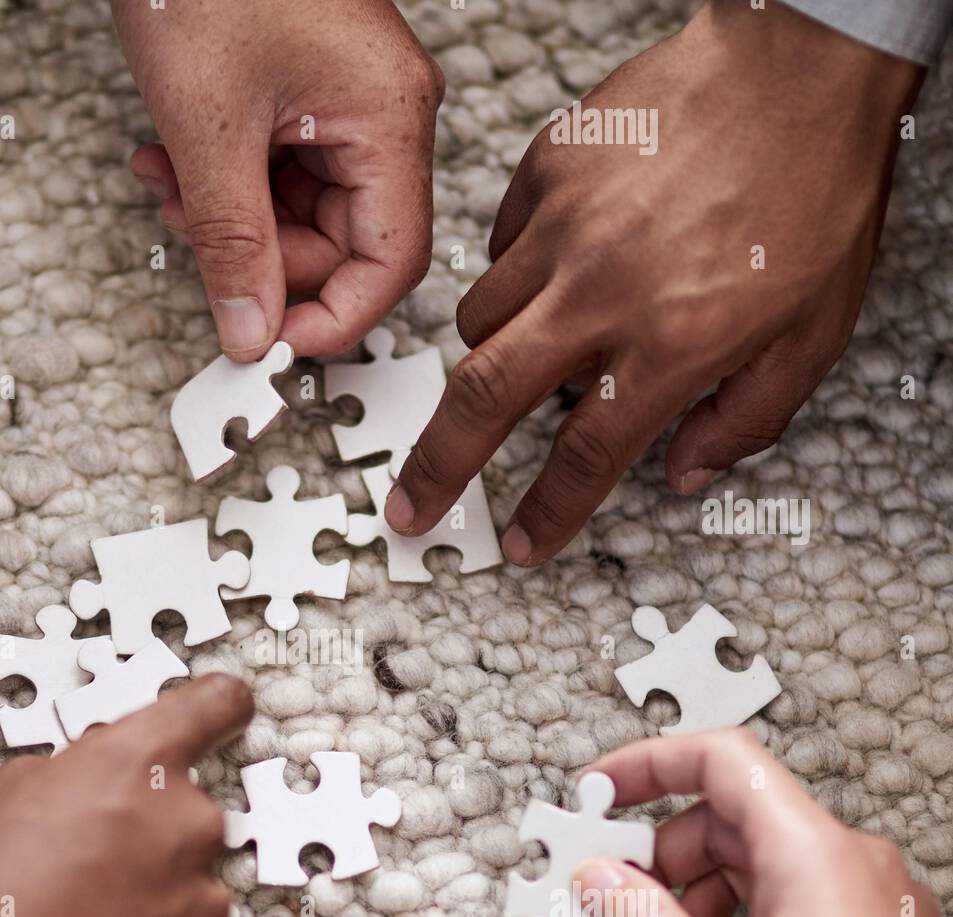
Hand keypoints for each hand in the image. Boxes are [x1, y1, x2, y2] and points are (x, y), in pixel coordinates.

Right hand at [0, 675, 253, 916]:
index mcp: (135, 765)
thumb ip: (51, 780)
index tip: (222, 712)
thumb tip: (70, 789)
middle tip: (75, 871)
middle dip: (141, 836)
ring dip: (144, 903)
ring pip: (184, 888)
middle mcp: (185, 827)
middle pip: (185, 814)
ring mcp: (201, 906)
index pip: (212, 706)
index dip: (215, 708)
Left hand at [112, 0, 442, 359]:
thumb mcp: (207, 126)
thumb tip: (250, 330)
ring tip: (169, 179)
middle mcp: (382, 113)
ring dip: (226, 218)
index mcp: (388, 116)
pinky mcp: (309, 96)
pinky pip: (276, 175)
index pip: (391, 262)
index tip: (270, 341)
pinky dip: (222, 181)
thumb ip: (233, 244)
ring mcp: (346, 104)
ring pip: (298, 215)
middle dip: (256, 254)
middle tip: (194, 233)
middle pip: (340, 243)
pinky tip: (174, 159)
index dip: (330, 316)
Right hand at [389, 0, 923, 563]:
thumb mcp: (814, 333)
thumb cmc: (817, 189)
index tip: (521, 542)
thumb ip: (747, 417)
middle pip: (487, 399)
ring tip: (519, 360)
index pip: (585, 457)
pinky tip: (552, 273)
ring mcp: (565, 228)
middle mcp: (602, 292)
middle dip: (439, 466)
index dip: (547, 514)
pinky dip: (513, 278)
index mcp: (670, 344)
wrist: (803, 64)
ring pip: (479, 322)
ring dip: (485, 360)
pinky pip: (499, 247)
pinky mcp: (549, 171)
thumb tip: (685, 471)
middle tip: (411, 505)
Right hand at [574, 730, 952, 916]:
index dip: (649, 765)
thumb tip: (595, 878)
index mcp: (810, 850)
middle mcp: (846, 856)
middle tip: (616, 898)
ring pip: (757, 859)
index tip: (602, 792)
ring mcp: (865, 893)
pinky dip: (739, 916)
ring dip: (698, 892)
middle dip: (663, 852)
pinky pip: (789, 895)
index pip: (720, 760)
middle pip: (730, 815)